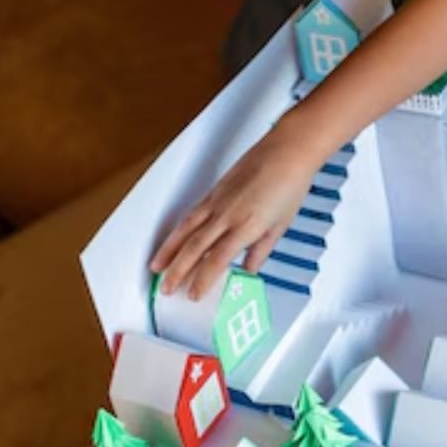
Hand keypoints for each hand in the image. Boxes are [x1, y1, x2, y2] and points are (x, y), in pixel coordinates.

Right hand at [149, 127, 317, 298]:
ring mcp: (218, 201)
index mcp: (247, 227)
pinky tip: (172, 240)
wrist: (287, 151)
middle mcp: (227, 215)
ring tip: (156, 268)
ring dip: (169, 251)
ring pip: (186, 230)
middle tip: (167, 289)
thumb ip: (260, 250)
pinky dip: (177, 230)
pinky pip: (190, 214)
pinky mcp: (214, 191)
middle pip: (194, 248)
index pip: (216, 260)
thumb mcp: (280, 225)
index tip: (193, 294)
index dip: (202, 280)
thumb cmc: (290, 184)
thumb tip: (249, 271)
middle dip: (178, 272)